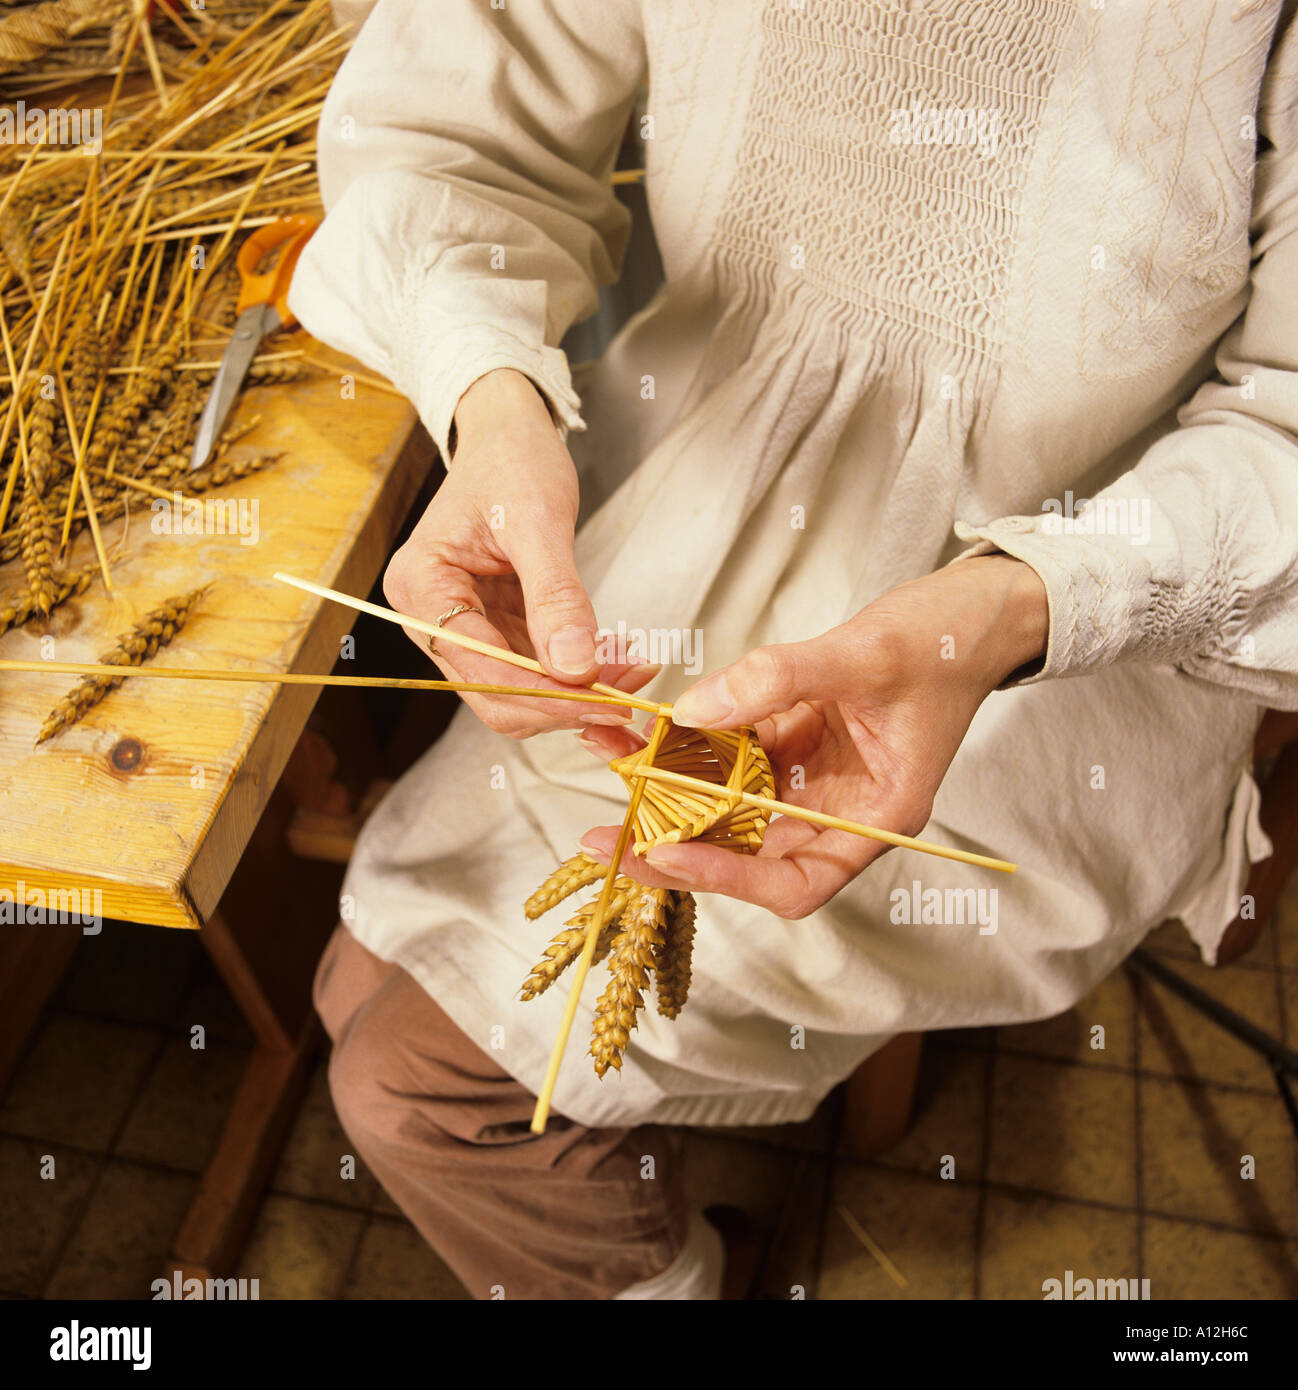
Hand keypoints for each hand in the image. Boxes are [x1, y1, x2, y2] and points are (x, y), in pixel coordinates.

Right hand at [383, 369, 655, 736]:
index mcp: (422, 588)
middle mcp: (432, 618)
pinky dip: (580, 670)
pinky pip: (538, 667)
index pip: (484, 670)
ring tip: (635, 670)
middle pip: (498, 695)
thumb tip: (575, 667)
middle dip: (566, 703)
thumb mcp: (537, 520)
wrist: (508, 433)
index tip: (608, 701)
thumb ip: (555, 596)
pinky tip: (619, 657)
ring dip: (580, 692)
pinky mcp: (496, 626)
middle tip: (630, 699)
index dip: (547, 695)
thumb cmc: (510, 459)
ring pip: (523, 690)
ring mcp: (464, 626)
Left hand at [578, 556, 1047, 916]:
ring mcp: (814, 777)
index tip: (668, 853)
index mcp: (875, 818)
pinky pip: (735, 754)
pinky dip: (692, 745)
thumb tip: (695, 710)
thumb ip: (778, 680)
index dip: (729, 878)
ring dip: (674, 791)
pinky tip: (647, 728)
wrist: (972, 609)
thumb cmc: (946, 643)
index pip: (795, 882)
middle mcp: (839, 810)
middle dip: (678, 846)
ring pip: (733, 804)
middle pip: (751, 853)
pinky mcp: (796, 740)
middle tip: (609, 837)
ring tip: (613, 765)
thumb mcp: (865, 656)